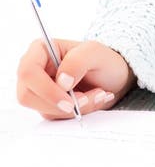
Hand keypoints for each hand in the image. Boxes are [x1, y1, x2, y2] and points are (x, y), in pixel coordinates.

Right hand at [16, 38, 136, 119]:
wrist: (113, 77)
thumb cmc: (103, 60)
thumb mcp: (96, 52)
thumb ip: (78, 61)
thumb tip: (61, 81)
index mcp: (41, 49)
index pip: (28, 72)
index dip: (45, 89)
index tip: (69, 100)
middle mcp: (35, 69)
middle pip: (28, 96)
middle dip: (59, 103)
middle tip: (87, 99)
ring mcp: (39, 89)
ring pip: (43, 109)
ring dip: (73, 108)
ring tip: (96, 95)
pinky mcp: (47, 104)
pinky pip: (54, 116)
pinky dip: (76, 112)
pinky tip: (92, 100)